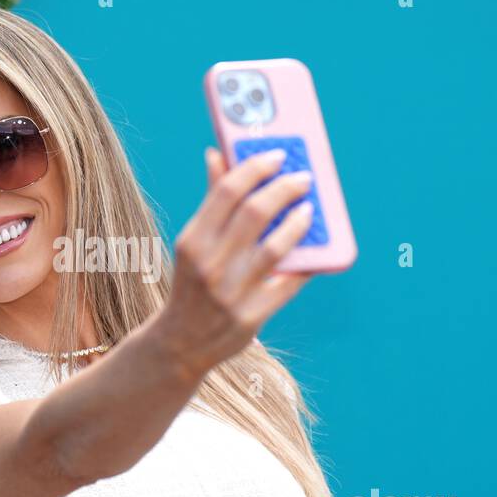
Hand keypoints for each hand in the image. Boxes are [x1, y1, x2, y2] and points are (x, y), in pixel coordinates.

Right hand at [156, 147, 314, 378]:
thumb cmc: (192, 282)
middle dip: (284, 189)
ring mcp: (232, 292)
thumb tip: (217, 154)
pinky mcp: (252, 316)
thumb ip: (210, 201)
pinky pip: (288, 283)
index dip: (256, 168)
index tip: (277, 155)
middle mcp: (210, 264)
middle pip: (255, 213)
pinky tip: (315, 251)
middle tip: (303, 178)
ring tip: (310, 209)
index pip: (227, 191)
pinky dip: (305, 265)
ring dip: (299, 223)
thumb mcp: (193, 244)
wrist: (181, 342)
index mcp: (193, 241)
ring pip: (275, 247)